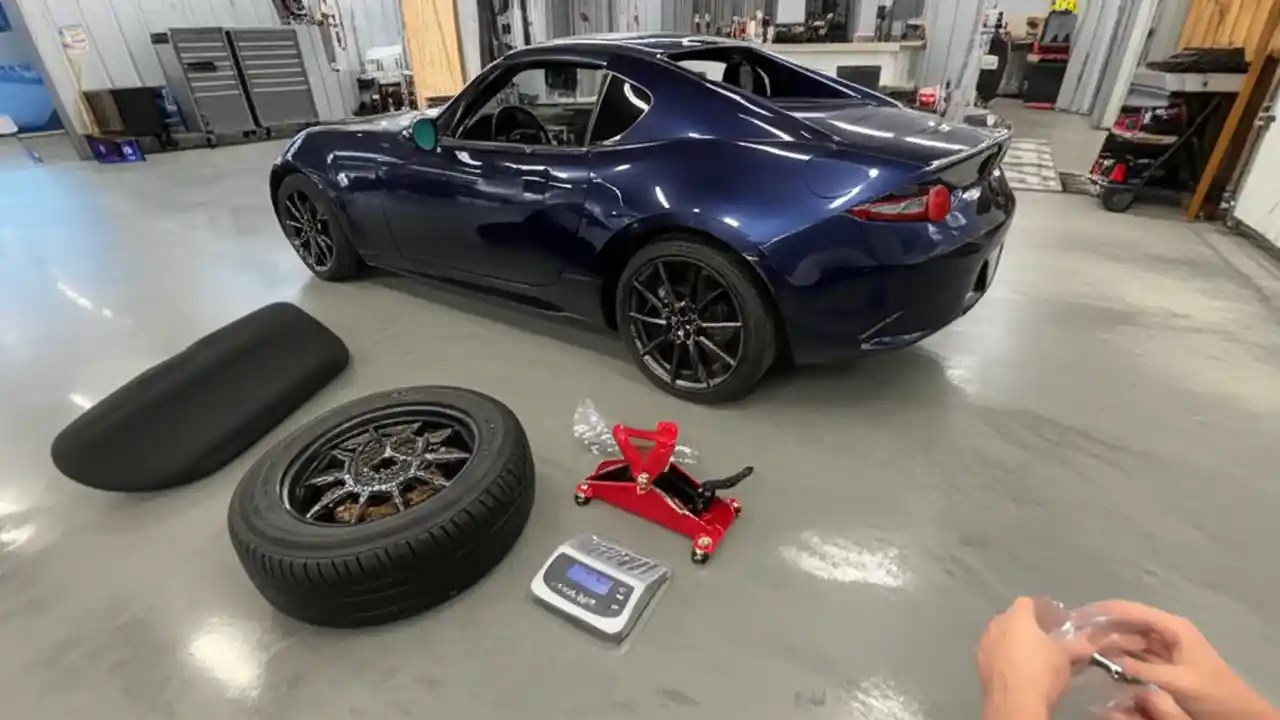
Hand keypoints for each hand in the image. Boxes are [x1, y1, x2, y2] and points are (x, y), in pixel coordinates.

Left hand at [977, 597, 1086, 719]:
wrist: (1014, 702)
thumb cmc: (1041, 672)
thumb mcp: (1066, 656)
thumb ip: (1079, 644)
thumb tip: (1091, 640)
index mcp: (1017, 617)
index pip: (1027, 602)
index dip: (1042, 609)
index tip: (1055, 620)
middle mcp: (996, 625)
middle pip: (1012, 618)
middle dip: (1027, 625)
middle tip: (1045, 638)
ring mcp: (984, 644)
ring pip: (1001, 635)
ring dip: (1014, 641)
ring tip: (1031, 655)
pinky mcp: (978, 663)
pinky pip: (994, 652)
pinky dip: (1004, 656)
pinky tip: (1017, 669)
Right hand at [1089, 600, 1277, 719]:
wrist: (1238, 713)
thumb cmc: (1212, 692)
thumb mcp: (1177, 681)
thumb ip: (1141, 669)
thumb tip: (1107, 657)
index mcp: (1172, 627)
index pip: (1130, 610)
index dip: (1102, 611)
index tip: (1075, 616)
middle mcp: (1166, 631)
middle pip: (1126, 622)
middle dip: (1100, 626)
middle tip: (1072, 634)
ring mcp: (1164, 648)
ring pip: (1129, 638)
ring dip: (1107, 642)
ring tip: (1080, 646)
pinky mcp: (1163, 663)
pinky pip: (1135, 654)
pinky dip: (1118, 656)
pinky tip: (1100, 660)